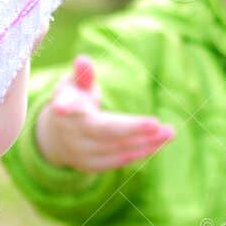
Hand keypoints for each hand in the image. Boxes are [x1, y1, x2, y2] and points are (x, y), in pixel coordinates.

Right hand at [34, 55, 174, 172]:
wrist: (55, 137)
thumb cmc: (71, 102)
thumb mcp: (73, 86)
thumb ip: (82, 75)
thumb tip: (83, 60)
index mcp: (67, 111)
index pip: (69, 107)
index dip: (66, 106)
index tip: (61, 108)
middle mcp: (73, 135)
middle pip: (105, 132)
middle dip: (132, 129)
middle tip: (157, 124)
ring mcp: (83, 154)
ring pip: (117, 149)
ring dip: (146, 142)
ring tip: (169, 132)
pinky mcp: (93, 166)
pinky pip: (121, 160)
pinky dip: (141, 152)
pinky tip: (159, 142)